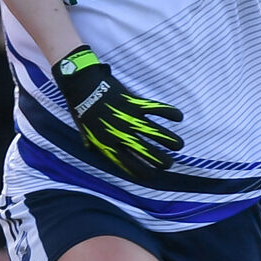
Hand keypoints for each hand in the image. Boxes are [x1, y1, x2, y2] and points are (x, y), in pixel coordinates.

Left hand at [54, 45, 183, 177]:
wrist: (81, 84)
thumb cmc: (81, 107)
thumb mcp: (83, 130)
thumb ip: (92, 142)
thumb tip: (92, 150)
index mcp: (107, 144)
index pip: (129, 165)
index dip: (144, 173)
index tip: (153, 176)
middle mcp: (121, 133)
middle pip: (147, 152)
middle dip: (162, 161)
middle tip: (168, 164)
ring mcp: (129, 117)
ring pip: (157, 133)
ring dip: (171, 141)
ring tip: (178, 145)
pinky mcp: (134, 102)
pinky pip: (156, 109)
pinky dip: (170, 113)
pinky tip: (179, 117)